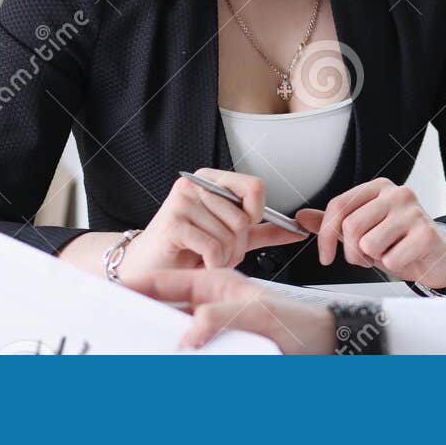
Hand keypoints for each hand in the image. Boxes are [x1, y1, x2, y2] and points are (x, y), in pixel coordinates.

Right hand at [120, 168, 302, 280]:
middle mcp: (195, 185)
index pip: (255, 186)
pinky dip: (213, 264)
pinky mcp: (172, 224)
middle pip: (242, 218)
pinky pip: (213, 248)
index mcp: (211, 179)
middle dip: (237, 246)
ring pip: (229, 236)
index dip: (257, 212)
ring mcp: (181, 202)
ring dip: (224, 258)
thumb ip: (263, 230)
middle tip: (218, 252)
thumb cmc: (187, 249)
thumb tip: (297, 229)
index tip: (246, 225)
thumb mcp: (232, 236)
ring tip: (206, 258)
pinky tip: (200, 263)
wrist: (148, 266)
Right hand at [125, 267, 336, 352]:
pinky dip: (180, 361)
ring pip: (177, 336)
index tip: (116, 293)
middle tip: (121, 331)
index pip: (170, 283)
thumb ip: (223, 316)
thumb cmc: (300, 322)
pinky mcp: (222, 350)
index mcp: (218, 285)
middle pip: (167, 310)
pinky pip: (193, 356)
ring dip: (161, 344)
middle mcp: (212, 305)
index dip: (141, 286)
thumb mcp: (261, 314)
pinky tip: (171, 367)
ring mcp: (216, 328)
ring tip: (141, 352)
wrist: (324, 344)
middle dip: (144, 318)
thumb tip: (189, 331)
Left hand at [296, 178, 445, 288]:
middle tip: (366, 256)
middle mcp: (396, 193)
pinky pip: (390, 259)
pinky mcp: (426, 233)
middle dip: (353, 252)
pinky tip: (403, 257)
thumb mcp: (363, 230)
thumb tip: (302, 217)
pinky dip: (393, 266)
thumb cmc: (400, 242)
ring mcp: (413, 211)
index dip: (325, 235)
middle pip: (351, 227)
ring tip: (387, 253)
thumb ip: (334, 223)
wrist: (437, 257)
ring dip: (374, 259)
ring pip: (369, 244)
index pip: (338, 206)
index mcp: (378, 188)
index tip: (325, 255)